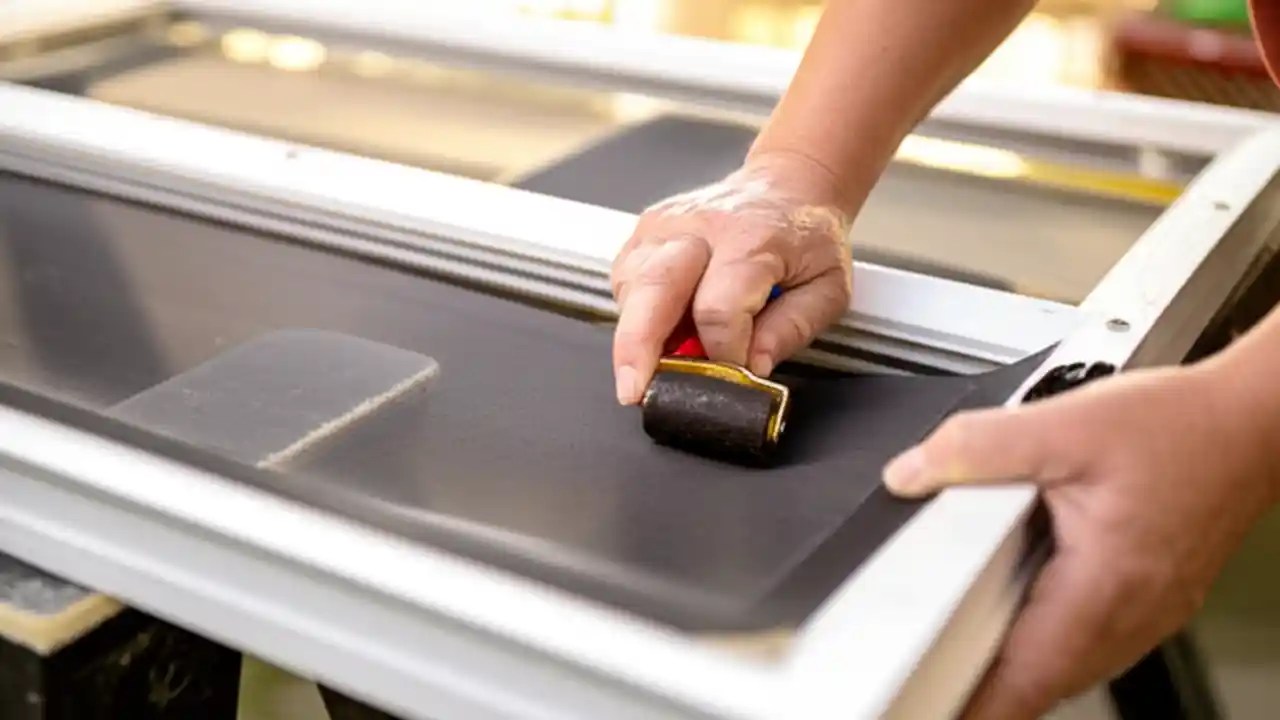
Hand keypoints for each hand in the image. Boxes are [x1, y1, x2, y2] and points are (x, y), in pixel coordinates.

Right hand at [609, 151, 852, 403]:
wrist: (787, 185)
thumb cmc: (807, 238)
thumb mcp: (828, 289)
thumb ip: (792, 331)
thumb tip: (753, 367)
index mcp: (751, 239)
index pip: (717, 310)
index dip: (721, 353)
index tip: (734, 373)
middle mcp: (699, 226)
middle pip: (655, 289)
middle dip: (637, 348)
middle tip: (633, 391)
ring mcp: (664, 225)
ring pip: (631, 287)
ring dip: (634, 335)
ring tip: (649, 366)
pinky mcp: (644, 231)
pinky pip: (626, 281)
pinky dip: (634, 315)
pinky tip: (655, 330)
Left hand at [882, 360, 1279, 719]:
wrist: (1251, 419)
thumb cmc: (1180, 427)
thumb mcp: (1063, 425)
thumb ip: (977, 448)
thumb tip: (913, 472)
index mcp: (1103, 586)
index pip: (1025, 681)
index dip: (975, 705)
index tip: (934, 706)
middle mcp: (1131, 613)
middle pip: (1045, 682)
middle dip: (989, 687)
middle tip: (936, 672)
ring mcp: (1148, 611)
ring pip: (1071, 665)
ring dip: (1022, 663)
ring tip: (969, 646)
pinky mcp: (1155, 595)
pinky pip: (1095, 638)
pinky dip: (1054, 635)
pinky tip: (1029, 602)